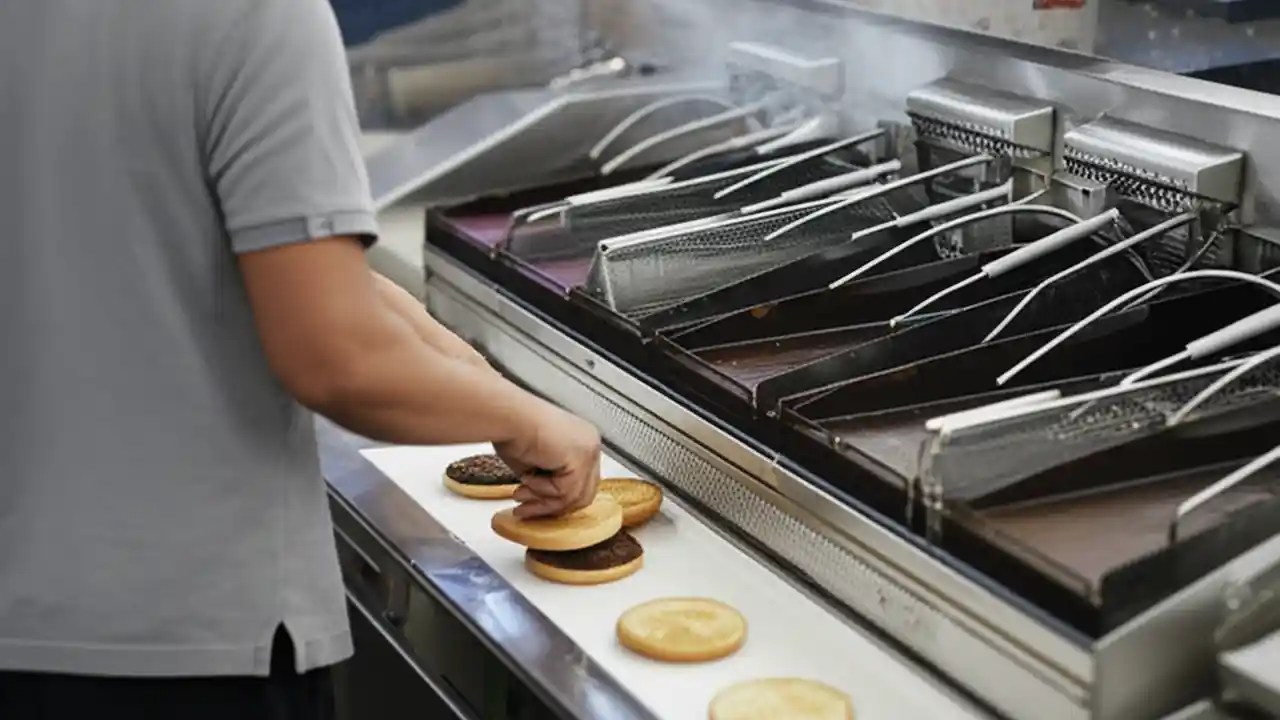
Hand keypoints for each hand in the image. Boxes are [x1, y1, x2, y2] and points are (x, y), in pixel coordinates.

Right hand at [494, 401, 601, 518]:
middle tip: (525, 509)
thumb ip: (547, 481)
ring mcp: (589, 451)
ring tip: (519, 495)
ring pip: (575, 496)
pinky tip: (526, 477)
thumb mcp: (535, 464)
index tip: (532, 506)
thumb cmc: (512, 430)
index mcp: (582, 440)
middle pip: (583, 493)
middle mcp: (591, 444)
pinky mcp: (581, 459)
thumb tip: (547, 502)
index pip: (581, 482)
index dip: (557, 500)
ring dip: (543, 502)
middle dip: (552, 506)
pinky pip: (565, 491)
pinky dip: (542, 490)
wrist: (506, 416)